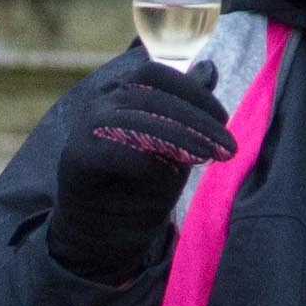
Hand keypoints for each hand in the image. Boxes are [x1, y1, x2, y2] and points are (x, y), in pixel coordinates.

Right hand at [45, 49, 237, 285]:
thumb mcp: (174, 143)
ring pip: (138, 116)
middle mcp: (99, 103)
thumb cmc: (139, 187)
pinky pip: (119, 148)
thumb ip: (187, 109)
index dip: (194, 92)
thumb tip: (209, 68)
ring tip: (211, 156)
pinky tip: (180, 168)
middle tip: (227, 146)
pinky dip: (153, 156)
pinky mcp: (77, 157)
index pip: (157, 75)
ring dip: (182, 135)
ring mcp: (85, 127)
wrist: (103, 236)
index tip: (222, 119)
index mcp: (119, 94)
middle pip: (151, 92)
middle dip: (196, 118)